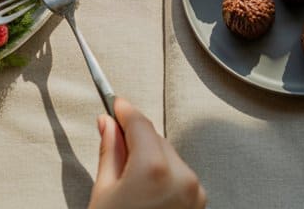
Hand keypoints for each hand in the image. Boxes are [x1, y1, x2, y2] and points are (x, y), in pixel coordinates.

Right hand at [88, 98, 205, 208]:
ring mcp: (194, 192)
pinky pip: (180, 175)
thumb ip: (109, 152)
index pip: (140, 124)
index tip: (116, 105)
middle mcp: (181, 178)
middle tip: (114, 141)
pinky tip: (147, 189)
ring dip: (151, 157)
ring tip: (129, 179)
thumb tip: (108, 124)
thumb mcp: (104, 192)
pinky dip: (164, 175)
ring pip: (169, 156)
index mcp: (153, 170)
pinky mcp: (199, 204)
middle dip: (135, 138)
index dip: (125, 111)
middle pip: (156, 140)